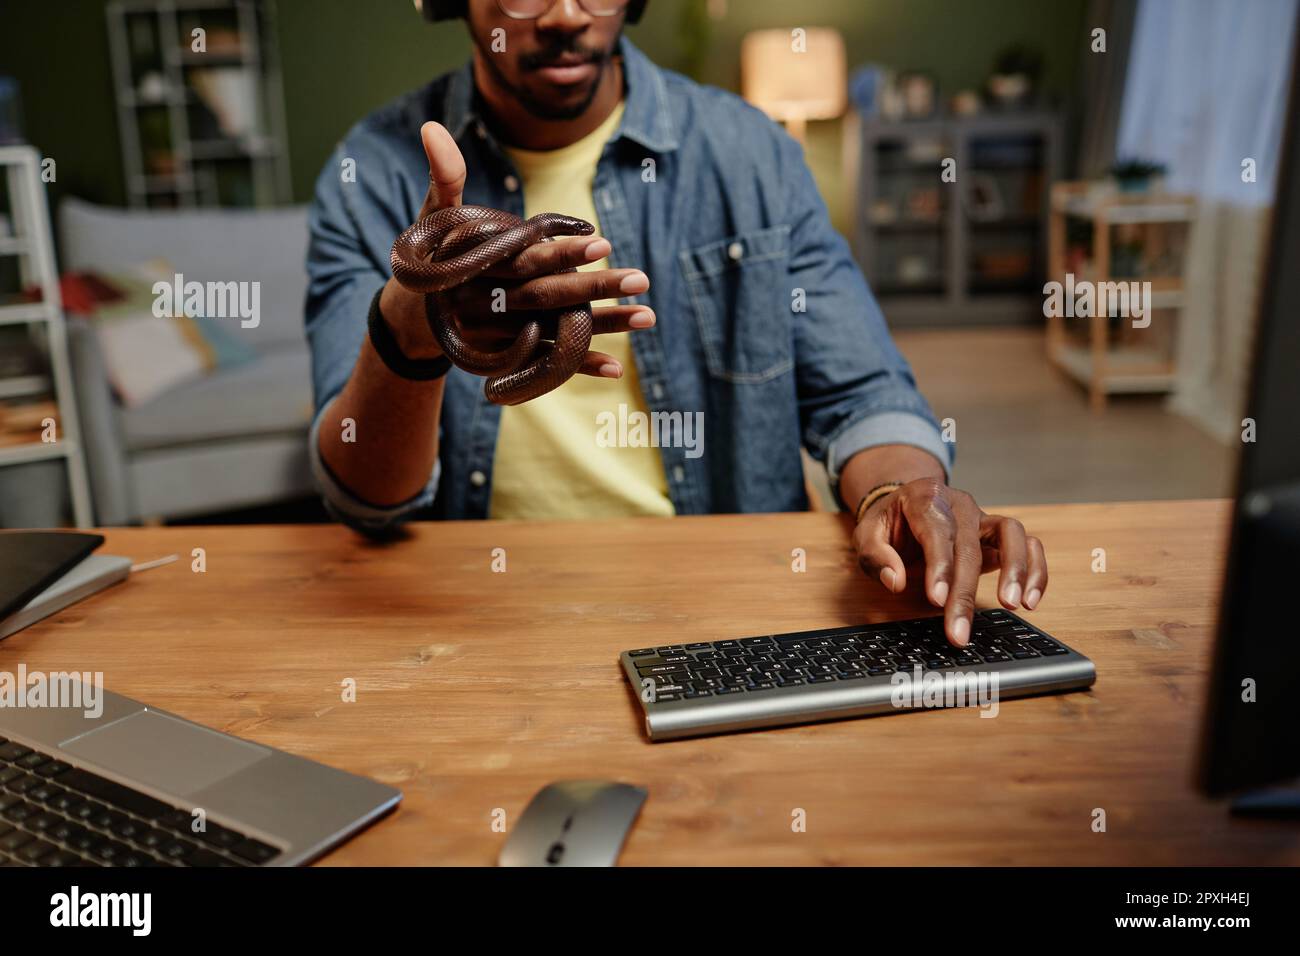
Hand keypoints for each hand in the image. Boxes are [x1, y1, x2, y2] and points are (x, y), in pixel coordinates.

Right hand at [382, 122, 652, 377]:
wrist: (411, 315)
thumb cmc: (433, 252)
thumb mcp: (434, 214)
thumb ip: (444, 174)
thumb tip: (432, 127)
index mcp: (483, 265)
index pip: (527, 258)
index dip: (562, 252)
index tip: (603, 240)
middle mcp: (495, 301)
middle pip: (551, 296)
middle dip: (597, 288)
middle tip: (642, 278)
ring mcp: (505, 331)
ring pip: (558, 330)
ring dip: (604, 327)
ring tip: (649, 317)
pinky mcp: (512, 354)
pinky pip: (549, 362)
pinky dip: (581, 365)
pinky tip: (617, 367)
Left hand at [852, 478, 1047, 647]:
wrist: (906, 504)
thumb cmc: (888, 523)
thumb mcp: (868, 534)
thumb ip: (876, 556)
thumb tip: (895, 580)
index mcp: (924, 498)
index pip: (936, 531)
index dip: (939, 566)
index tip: (937, 598)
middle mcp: (959, 504)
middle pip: (969, 545)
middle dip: (965, 592)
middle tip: (959, 631)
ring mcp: (983, 517)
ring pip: (1012, 534)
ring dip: (1016, 570)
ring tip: (1013, 605)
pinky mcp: (999, 534)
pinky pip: (1028, 545)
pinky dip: (1034, 570)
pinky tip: (1030, 600)